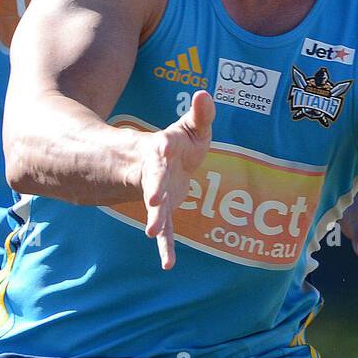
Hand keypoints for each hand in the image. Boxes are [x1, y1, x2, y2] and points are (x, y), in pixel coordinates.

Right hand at [140, 90, 214, 269]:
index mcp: (162, 152)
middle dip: (154, 191)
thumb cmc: (180, 144)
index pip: (162, 155)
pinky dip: (166, 247)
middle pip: (155, 183)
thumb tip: (205, 93)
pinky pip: (167, 232)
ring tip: (153, 234)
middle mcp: (156, 176)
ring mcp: (159, 196)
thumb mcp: (192, 127)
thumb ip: (201, 113)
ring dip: (156, 221)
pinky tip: (168, 264)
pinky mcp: (165, 213)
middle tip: (153, 201)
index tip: (160, 158)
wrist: (160, 165)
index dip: (162, 158)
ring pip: (157, 210)